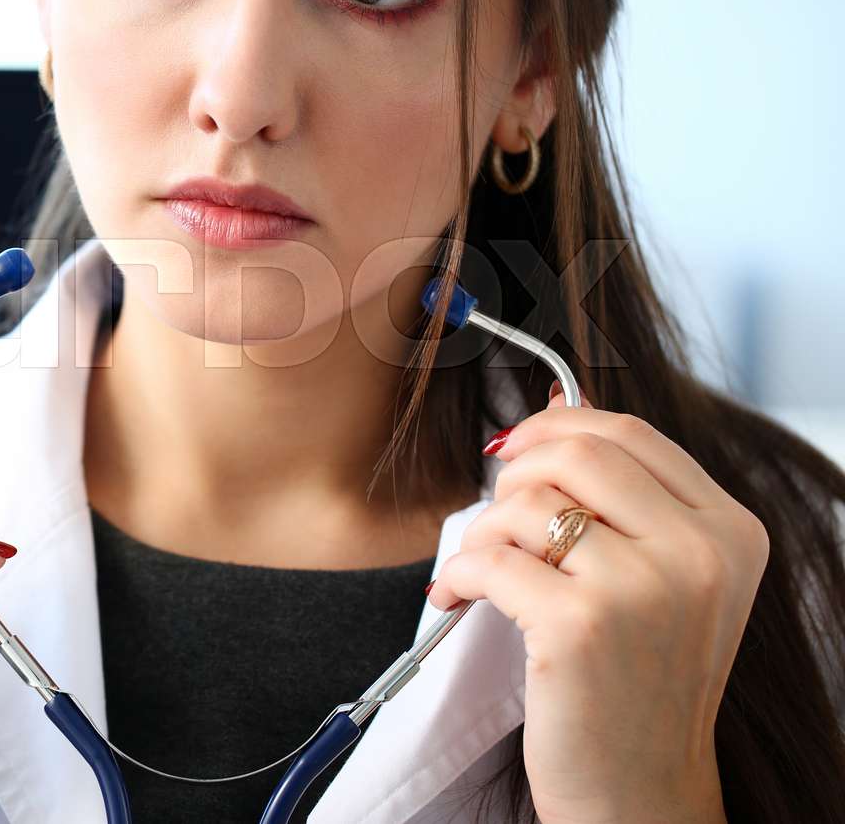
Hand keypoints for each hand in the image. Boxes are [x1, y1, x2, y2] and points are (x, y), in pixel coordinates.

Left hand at [428, 381, 767, 823]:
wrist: (640, 792)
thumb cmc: (638, 681)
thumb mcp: (665, 581)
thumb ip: (625, 498)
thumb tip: (554, 402)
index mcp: (730, 530)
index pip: (629, 435)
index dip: (556, 427)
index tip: (516, 450)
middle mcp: (699, 553)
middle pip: (574, 453)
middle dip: (515, 476)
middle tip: (498, 522)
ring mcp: (643, 589)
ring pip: (525, 505)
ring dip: (482, 534)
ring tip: (484, 573)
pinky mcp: (581, 626)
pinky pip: (487, 559)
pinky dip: (457, 575)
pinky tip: (459, 601)